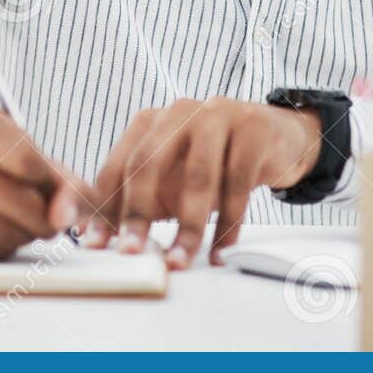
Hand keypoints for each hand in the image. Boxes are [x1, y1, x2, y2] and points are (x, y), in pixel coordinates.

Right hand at [0, 105, 96, 259]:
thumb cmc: (3, 172)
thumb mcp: (40, 167)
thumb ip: (69, 187)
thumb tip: (65, 218)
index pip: (25, 161)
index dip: (47, 184)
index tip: (45, 186)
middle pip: (16, 199)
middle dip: (41, 219)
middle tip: (42, 219)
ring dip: (19, 237)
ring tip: (17, 225)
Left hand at [85, 97, 321, 269]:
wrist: (275, 137)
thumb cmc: (213, 162)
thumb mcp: (172, 175)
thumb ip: (140, 198)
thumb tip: (99, 237)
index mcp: (151, 121)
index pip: (119, 164)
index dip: (105, 205)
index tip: (97, 244)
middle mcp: (179, 111)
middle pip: (150, 162)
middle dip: (138, 212)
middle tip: (131, 252)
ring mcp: (218, 116)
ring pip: (198, 177)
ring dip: (187, 226)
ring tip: (179, 261)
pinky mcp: (253, 130)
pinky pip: (238, 183)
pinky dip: (228, 223)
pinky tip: (221, 250)